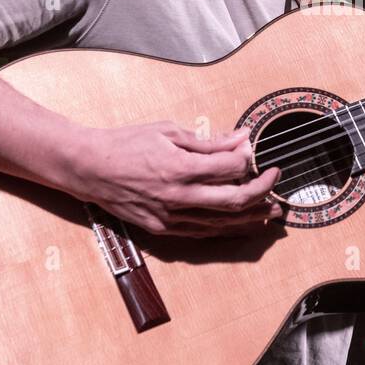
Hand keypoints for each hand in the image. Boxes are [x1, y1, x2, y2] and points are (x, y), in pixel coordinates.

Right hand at [65, 121, 282, 237]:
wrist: (88, 168)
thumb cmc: (126, 144)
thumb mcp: (168, 131)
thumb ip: (208, 140)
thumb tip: (241, 138)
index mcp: (180, 167)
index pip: (230, 168)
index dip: (250, 161)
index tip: (257, 154)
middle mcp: (178, 196)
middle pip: (233, 200)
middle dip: (262, 192)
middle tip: (276, 182)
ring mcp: (170, 217)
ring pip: (222, 223)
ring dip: (251, 217)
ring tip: (271, 211)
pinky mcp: (162, 229)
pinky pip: (202, 233)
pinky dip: (225, 229)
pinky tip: (241, 224)